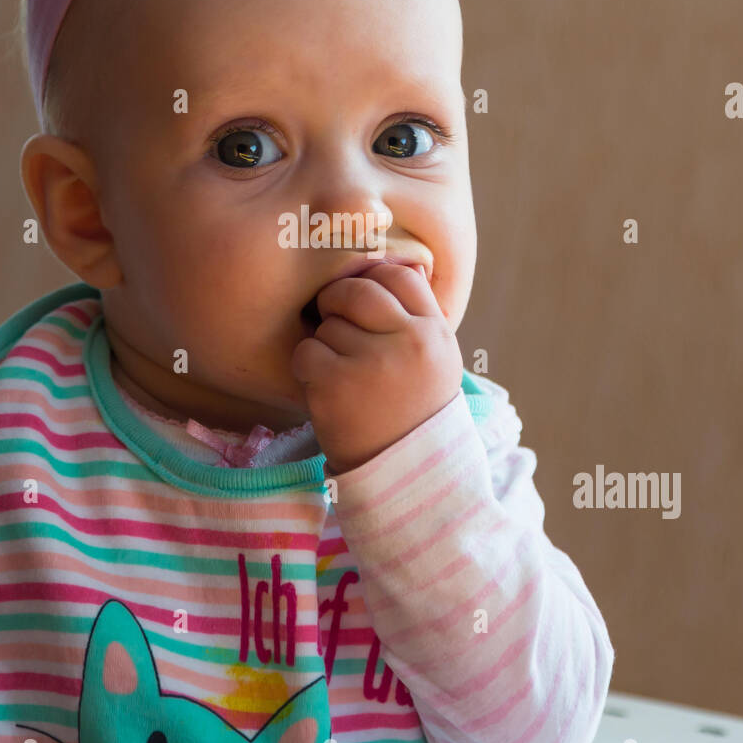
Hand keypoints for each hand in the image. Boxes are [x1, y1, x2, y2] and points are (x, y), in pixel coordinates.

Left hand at [291, 262, 462, 473]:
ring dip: (325, 343)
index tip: (364, 303)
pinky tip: (324, 387)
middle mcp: (409, 344)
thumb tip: (401, 263)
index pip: (400, 276)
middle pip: (357, 291)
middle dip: (337, 302)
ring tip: (342, 373)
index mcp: (436, 335)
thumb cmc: (415, 414)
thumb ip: (418, 318)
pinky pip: (306, 352)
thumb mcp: (437, 363)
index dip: (374, 282)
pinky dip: (307, 368)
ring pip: (328, 324)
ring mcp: (372, 364)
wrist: (408, 479)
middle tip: (334, 321)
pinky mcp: (336, 386)